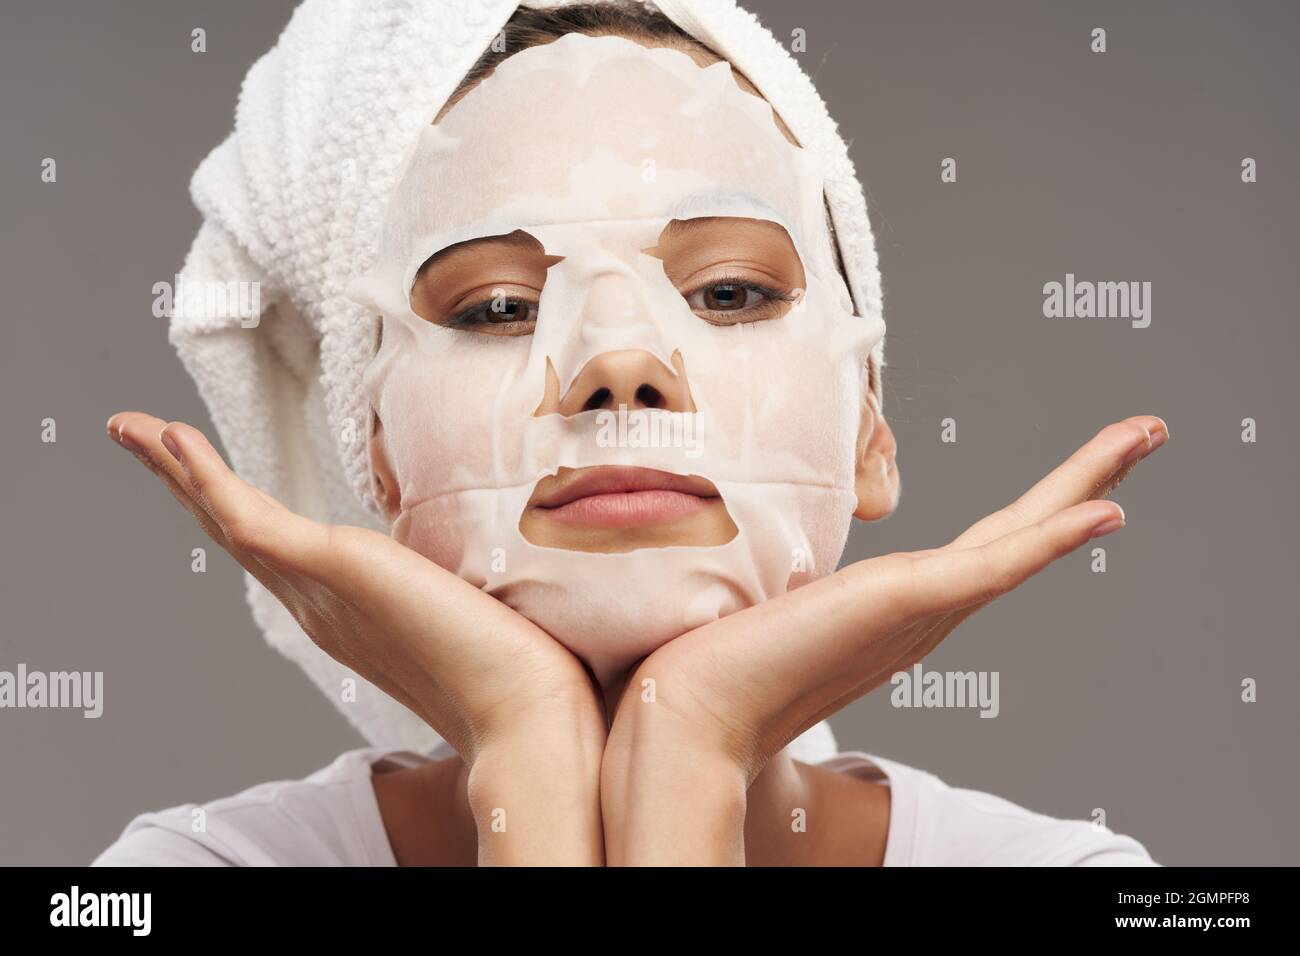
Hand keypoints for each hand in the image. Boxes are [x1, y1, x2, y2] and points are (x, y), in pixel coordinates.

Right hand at [107, 412, 606, 863]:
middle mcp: (315, 604)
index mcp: (339, 609)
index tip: (191, 463)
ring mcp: (318, 592)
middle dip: (177, 480)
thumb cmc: (508, 663)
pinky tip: (177, 441)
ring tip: (130, 425)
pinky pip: (251, 520)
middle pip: (229, 529)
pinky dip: (208, 480)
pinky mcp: (335, 571)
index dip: (222, 502)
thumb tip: (460, 551)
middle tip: (131, 431)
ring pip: (225, 520)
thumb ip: (437, 577)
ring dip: (174, 470)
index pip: (266, 545)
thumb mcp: (458, 602)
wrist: (526, 707)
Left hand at [601, 415, 1168, 863]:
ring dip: (1089, 486)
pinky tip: (1104, 513)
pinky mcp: (905, 604)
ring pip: (1025, 537)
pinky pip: (997, 566)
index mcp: (900, 606)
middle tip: (1144, 432)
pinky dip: (1054, 539)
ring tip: (1140, 437)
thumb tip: (773, 552)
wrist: (691, 711)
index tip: (1080, 479)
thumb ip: (794, 576)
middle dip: (1087, 482)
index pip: (986, 543)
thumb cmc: (719, 663)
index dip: (1039, 510)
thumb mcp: (771, 595)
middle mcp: (925, 611)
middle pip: (1023, 532)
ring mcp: (922, 610)